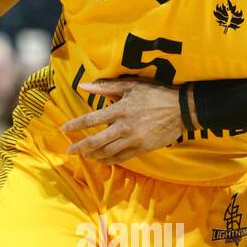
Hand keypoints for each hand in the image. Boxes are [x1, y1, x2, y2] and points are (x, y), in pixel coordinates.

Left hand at [61, 79, 183, 160]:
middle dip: (80, 147)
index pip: (91, 119)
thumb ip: (106, 87)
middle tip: (70, 151)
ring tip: (85, 155)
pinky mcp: (142, 148)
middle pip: (96, 141)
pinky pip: (122, 158)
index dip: (75, 125)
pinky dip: (110, 160)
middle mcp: (125, 127)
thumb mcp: (131, 85)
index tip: (64, 129)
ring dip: (93, 155)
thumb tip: (83, 86)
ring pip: (108, 152)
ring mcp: (134, 140)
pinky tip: (102, 160)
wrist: (182, 109)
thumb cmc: (156, 93)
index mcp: (120, 109)